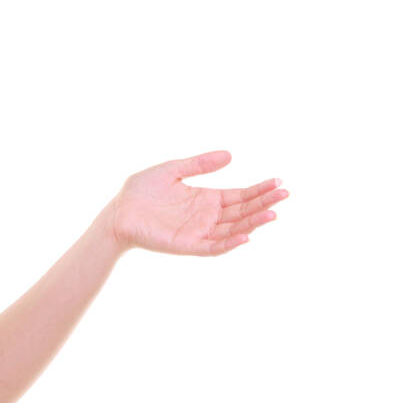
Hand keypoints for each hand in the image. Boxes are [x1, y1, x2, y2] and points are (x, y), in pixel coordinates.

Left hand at [107, 151, 287, 255]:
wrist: (117, 211)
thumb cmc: (141, 191)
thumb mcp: (173, 170)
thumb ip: (199, 164)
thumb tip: (231, 155)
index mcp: (206, 199)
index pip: (241, 196)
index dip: (260, 190)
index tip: (279, 182)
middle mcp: (206, 217)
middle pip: (243, 212)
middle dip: (264, 203)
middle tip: (285, 194)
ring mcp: (198, 232)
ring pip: (233, 229)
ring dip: (254, 223)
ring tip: (274, 213)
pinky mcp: (187, 245)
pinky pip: (213, 247)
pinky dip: (230, 243)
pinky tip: (246, 236)